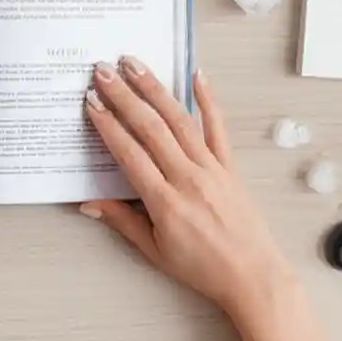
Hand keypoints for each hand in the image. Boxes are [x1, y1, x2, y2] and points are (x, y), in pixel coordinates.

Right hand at [80, 59, 289, 314]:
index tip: (91, 103)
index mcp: (165, 202)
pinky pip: (218, 127)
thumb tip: (87, 204)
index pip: (130, 154)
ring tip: (134, 64)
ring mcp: (212, 168)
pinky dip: (208, 99)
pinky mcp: (230, 166)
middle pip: (150, 128)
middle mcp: (188, 178)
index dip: (108, 126)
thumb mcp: (154, 251)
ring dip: (155, 88)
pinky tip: (196, 75)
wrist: (253, 276)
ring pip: (179, 120)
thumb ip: (122, 221)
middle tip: (102, 71)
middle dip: (123, 96)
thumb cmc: (202, 269)